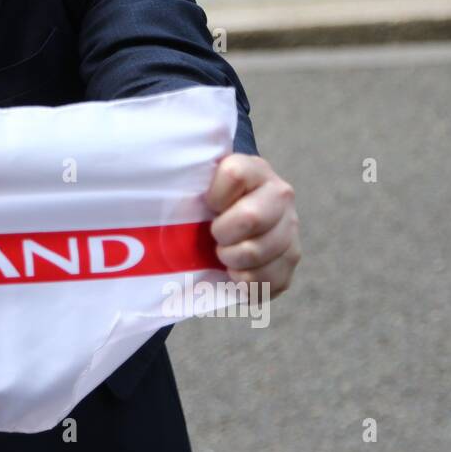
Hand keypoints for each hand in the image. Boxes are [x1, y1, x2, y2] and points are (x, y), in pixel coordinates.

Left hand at [205, 154, 299, 297]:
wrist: (238, 219)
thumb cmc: (210, 203)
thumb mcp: (201, 184)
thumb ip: (191, 183)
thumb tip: (159, 193)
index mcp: (255, 169)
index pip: (234, 175)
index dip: (215, 196)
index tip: (209, 205)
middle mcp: (280, 195)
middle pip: (250, 217)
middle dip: (222, 233)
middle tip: (215, 237)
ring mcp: (290, 227)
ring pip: (257, 252)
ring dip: (231, 260)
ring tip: (224, 255)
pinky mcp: (291, 258)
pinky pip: (268, 279)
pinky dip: (244, 281)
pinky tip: (237, 272)